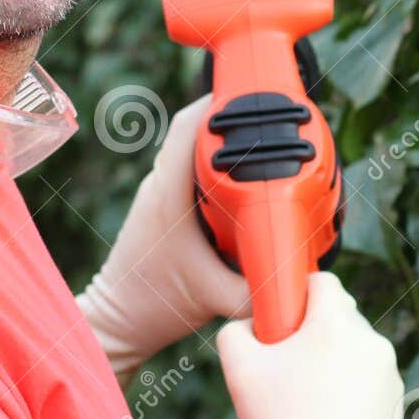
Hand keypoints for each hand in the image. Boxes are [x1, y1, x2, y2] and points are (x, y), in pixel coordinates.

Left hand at [76, 94, 251, 384]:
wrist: (116, 324)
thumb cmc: (153, 306)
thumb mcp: (215, 298)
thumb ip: (259, 291)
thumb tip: (302, 280)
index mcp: (168, 192)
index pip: (187, 125)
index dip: (219, 102)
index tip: (253, 95)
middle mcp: (162, 184)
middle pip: (196, 131)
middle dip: (233, 120)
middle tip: (272, 121)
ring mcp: (161, 194)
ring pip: (195, 151)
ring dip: (226, 146)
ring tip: (266, 147)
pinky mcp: (165, 208)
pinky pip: (194, 173)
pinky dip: (219, 170)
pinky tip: (247, 185)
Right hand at [217, 272, 404, 418]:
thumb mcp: (239, 368)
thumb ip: (236, 329)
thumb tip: (248, 324)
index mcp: (338, 324)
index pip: (322, 281)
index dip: (296, 294)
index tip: (281, 319)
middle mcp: (372, 342)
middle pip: (339, 317)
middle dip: (313, 332)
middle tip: (287, 364)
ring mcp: (389, 375)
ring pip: (355, 350)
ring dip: (333, 362)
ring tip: (306, 399)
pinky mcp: (397, 404)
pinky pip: (369, 381)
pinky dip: (350, 390)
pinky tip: (326, 418)